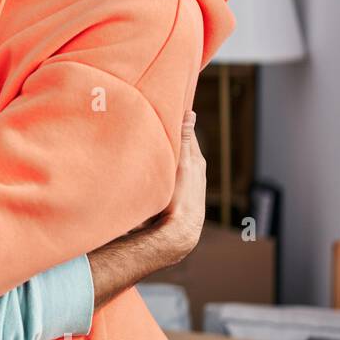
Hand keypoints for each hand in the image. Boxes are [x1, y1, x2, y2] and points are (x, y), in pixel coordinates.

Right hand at [151, 111, 206, 265]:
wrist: (176, 232)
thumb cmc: (182, 198)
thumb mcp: (183, 164)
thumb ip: (184, 139)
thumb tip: (190, 113)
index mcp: (196, 161)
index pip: (186, 133)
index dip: (177, 121)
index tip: (166, 107)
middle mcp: (190, 171)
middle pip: (177, 146)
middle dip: (167, 134)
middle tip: (151, 118)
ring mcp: (179, 183)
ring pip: (168, 159)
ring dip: (157, 150)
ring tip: (144, 137)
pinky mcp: (169, 193)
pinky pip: (161, 172)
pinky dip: (154, 165)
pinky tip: (143, 163)